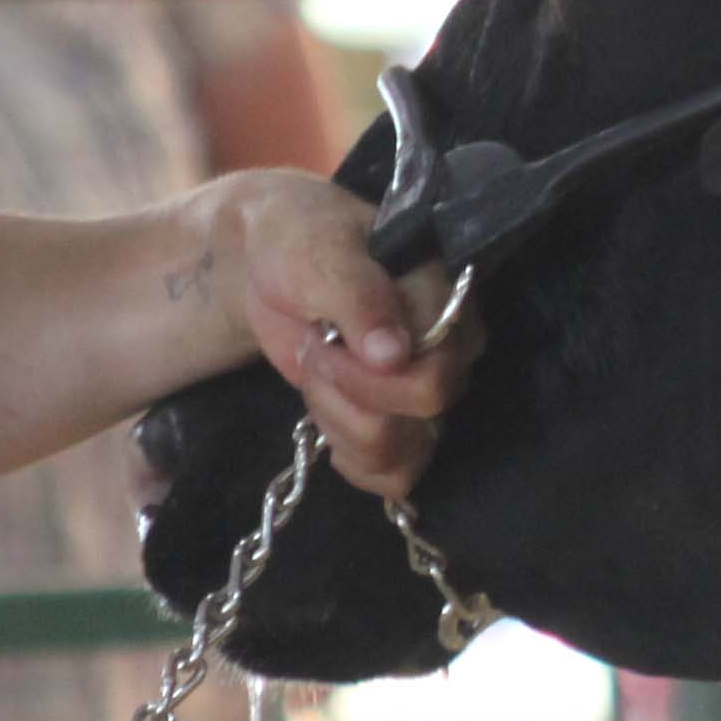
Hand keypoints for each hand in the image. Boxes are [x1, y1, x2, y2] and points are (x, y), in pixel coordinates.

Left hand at [214, 171, 478, 495]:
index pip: (440, 363)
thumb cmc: (300, 245)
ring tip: (317, 375)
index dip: (373, 373)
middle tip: (316, 349)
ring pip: (405, 449)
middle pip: (427, 407)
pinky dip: (351, 458)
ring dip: (340, 420)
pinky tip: (327, 419)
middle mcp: (451, 348)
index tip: (323, 338)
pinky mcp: (403, 425)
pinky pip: (398, 475)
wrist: (270, 266)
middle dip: (350, 390)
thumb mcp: (319, 254)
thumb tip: (395, 356)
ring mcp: (428, 391)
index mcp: (444, 297)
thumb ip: (360, 297)